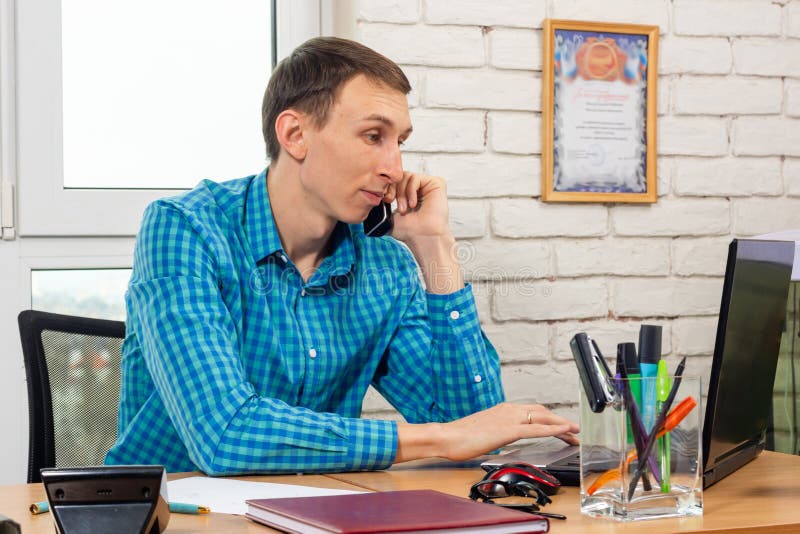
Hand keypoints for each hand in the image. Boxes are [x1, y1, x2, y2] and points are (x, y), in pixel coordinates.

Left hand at [384, 171, 449, 243]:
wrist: (422, 237)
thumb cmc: (409, 231)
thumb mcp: (387, 217)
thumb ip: (379, 207)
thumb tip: (368, 200)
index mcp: (408, 194)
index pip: (394, 181)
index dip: (387, 187)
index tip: (385, 200)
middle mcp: (419, 189)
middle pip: (399, 176)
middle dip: (392, 189)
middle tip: (390, 201)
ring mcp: (427, 186)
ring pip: (406, 176)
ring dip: (401, 193)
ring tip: (404, 209)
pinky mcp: (436, 184)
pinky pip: (416, 178)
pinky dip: (410, 191)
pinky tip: (413, 204)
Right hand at [439, 403, 578, 461]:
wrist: (447, 436)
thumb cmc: (460, 437)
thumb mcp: (483, 432)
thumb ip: (495, 432)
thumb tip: (500, 438)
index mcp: (503, 410)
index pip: (532, 412)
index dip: (549, 419)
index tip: (559, 427)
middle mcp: (509, 410)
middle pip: (542, 413)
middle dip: (560, 422)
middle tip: (573, 432)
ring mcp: (510, 418)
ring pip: (543, 419)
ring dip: (561, 426)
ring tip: (574, 434)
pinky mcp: (509, 429)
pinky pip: (537, 429)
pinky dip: (554, 429)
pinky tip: (564, 432)